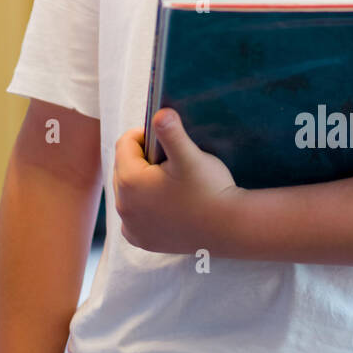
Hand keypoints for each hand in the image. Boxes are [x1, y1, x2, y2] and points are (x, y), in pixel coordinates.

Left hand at [113, 110, 241, 254]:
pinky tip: (164, 203)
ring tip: (168, 180)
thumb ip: (171, 132)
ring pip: (128, 190)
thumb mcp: (190, 156)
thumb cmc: (210, 189)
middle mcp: (123, 206)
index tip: (165, 139)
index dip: (144, 136)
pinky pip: (134, 214)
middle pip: (123, 167)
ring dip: (142, 181)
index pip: (125, 143)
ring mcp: (131, 226)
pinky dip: (143, 206)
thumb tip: (160, 112)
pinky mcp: (141, 240)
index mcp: (129, 181)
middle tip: (170, 160)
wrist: (229, 229)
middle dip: (142, 159)